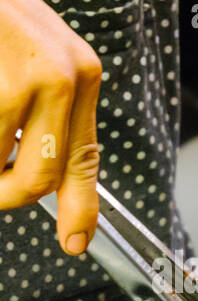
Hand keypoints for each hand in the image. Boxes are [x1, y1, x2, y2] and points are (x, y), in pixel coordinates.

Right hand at [0, 0, 102, 254]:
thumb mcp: (33, 57)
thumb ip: (44, 114)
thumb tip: (41, 177)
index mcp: (82, 76)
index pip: (85, 159)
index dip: (80, 210)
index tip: (75, 243)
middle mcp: (66, 79)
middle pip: (41, 179)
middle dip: (5, 195)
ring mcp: (29, 79)